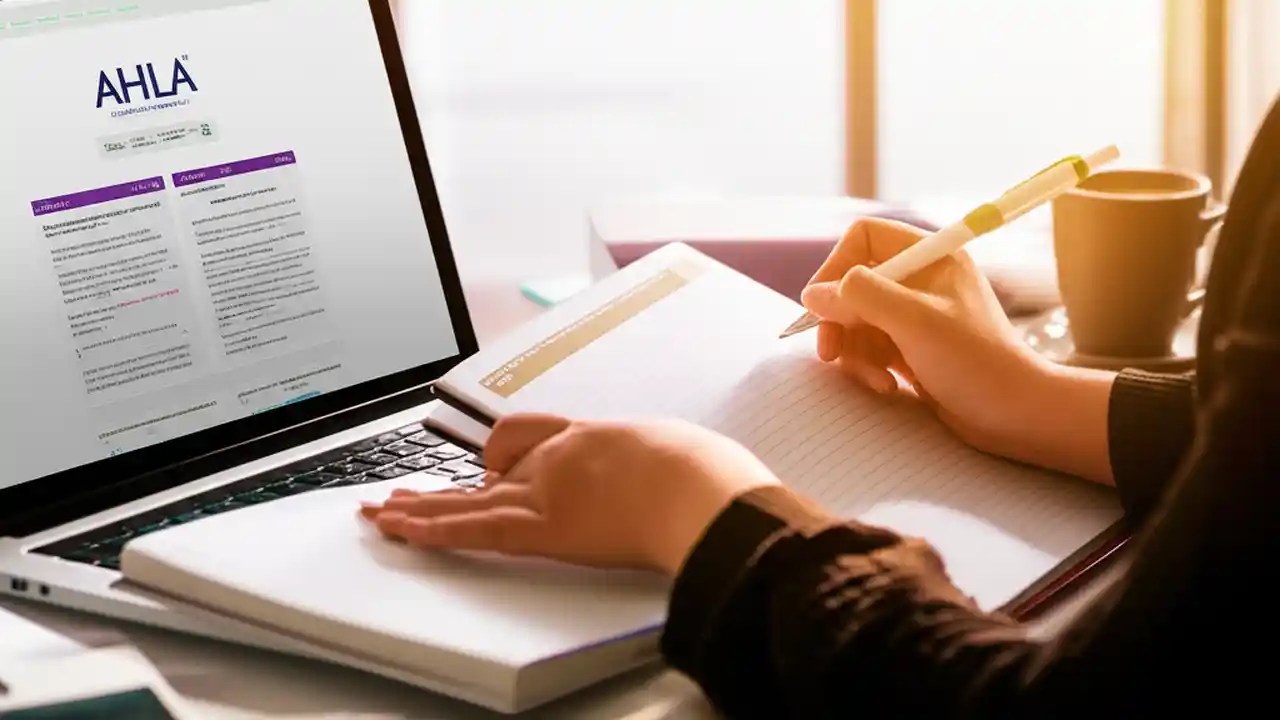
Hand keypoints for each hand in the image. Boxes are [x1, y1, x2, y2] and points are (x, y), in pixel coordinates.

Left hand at [360, 414, 780, 574]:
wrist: (702, 489)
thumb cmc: (700, 475)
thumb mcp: (671, 455)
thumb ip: (645, 468)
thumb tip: (654, 480)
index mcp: (590, 438)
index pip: (527, 437)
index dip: (503, 453)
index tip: (489, 468)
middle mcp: (559, 459)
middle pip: (486, 467)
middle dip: (445, 484)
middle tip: (408, 493)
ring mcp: (547, 489)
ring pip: (469, 498)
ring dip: (422, 507)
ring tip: (385, 513)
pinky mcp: (543, 526)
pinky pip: (476, 527)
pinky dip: (434, 528)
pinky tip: (403, 527)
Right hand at [800, 217, 1111, 480]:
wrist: (1014, 415)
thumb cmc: (975, 362)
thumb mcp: (914, 321)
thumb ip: (861, 298)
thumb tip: (812, 294)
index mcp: (930, 258)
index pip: (864, 238)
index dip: (837, 266)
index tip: (823, 304)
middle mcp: (920, 281)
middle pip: (852, 284)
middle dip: (838, 320)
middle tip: (830, 351)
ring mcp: (915, 316)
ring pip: (855, 321)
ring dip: (854, 352)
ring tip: (874, 379)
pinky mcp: (912, 349)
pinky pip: (869, 349)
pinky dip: (869, 368)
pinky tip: (889, 387)